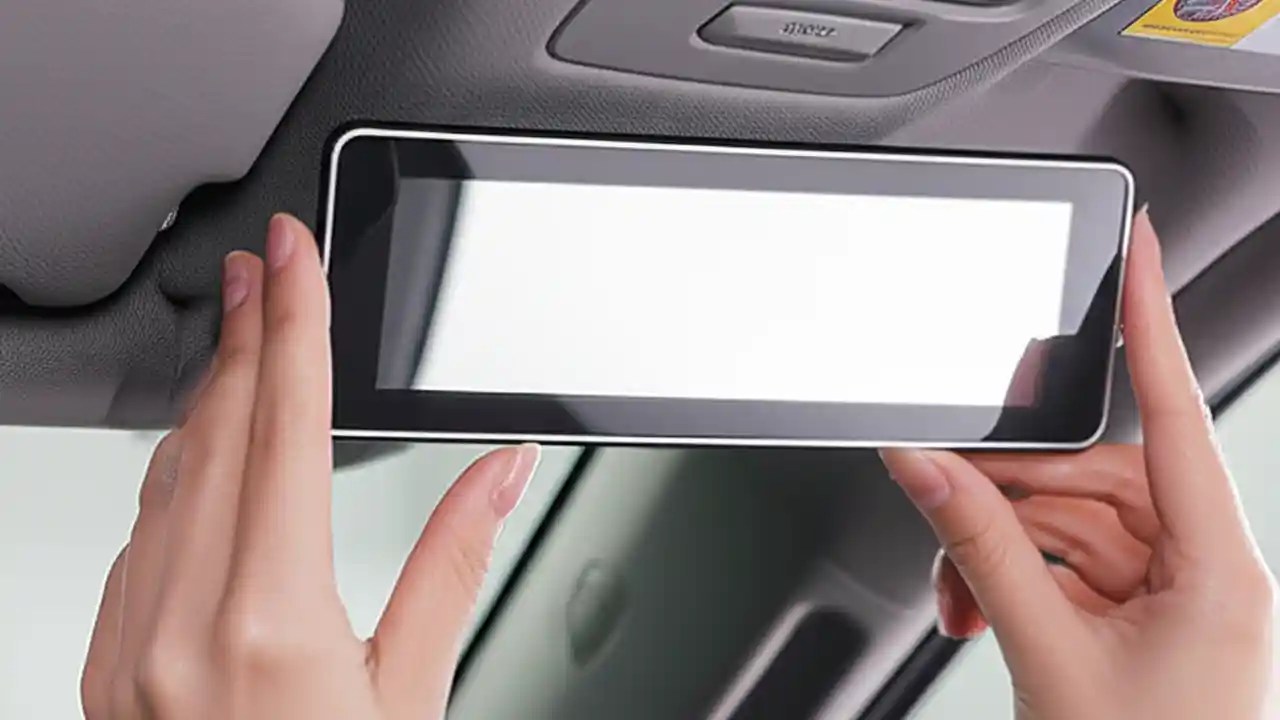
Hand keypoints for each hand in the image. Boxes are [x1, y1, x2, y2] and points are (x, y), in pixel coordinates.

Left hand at [80, 214, 539, 719]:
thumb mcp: (414, 694)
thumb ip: (454, 561)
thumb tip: (502, 467)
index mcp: (269, 618)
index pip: (284, 425)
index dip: (293, 322)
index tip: (292, 252)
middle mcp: (178, 619)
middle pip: (215, 430)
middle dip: (244, 331)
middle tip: (266, 262)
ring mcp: (126, 641)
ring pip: (166, 474)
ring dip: (209, 393)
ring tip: (241, 331)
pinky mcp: (104, 661)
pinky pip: (138, 533)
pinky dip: (178, 470)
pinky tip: (204, 449)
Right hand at [882, 210, 1275, 719]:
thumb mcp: (1048, 653)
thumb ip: (976, 546)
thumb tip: (920, 462)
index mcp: (1220, 566)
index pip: (1174, 410)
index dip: (1150, 317)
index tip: (1138, 241)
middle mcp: (1202, 567)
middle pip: (1091, 473)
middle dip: (1007, 494)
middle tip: (943, 508)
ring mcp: (1169, 593)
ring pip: (1065, 521)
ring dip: (997, 549)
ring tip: (959, 600)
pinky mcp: (1137, 616)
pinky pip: (1062, 562)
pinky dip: (1009, 578)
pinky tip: (975, 612)